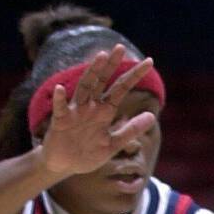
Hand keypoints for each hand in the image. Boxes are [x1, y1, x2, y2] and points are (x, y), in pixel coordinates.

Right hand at [39, 46, 156, 178]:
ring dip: (91, 72)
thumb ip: (130, 130)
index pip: (121, 89)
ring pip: (84, 88)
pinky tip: (60, 89)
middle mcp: (90, 107)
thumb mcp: (112, 144)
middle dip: (111, 65)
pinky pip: (60, 108)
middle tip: (120, 47)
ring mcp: (75, 112)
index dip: (134, 75)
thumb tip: (152, 116)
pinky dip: (60, 99)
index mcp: (104, 111)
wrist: (64, 165)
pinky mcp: (61, 122)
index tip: (149, 61)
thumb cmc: (87, 153)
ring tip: (101, 57)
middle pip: (102, 81)